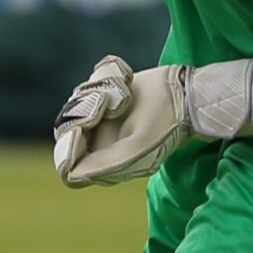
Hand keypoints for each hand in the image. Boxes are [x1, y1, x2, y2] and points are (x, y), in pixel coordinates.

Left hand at [52, 53, 252, 188]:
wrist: (188, 94)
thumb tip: (69, 174)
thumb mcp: (138, 147)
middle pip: (65, 128)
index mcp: (105, 164)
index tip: (82, 130)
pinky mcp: (106, 95)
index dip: (67, 148)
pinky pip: (88, 84)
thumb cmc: (166, 123)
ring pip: (75, 102)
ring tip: (126, 89)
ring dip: (98, 91)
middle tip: (111, 102)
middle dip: (85, 111)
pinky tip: (128, 79)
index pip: (66, 164)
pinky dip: (105, 78)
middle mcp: (100, 143)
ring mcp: (101, 118)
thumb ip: (105, 164)